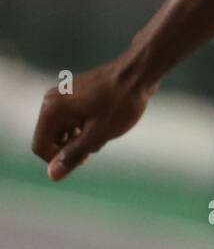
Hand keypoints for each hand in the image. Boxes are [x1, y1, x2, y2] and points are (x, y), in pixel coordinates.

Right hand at [31, 62, 156, 180]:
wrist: (138, 73)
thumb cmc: (120, 104)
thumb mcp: (97, 135)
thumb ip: (73, 155)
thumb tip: (52, 175)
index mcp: (52, 110)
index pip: (40, 147)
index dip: (58, 160)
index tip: (84, 159)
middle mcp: (52, 100)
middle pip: (51, 138)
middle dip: (72, 147)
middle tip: (98, 143)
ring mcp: (63, 95)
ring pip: (64, 129)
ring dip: (80, 138)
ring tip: (104, 132)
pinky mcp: (75, 93)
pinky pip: (72, 119)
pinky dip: (84, 127)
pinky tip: (105, 124)